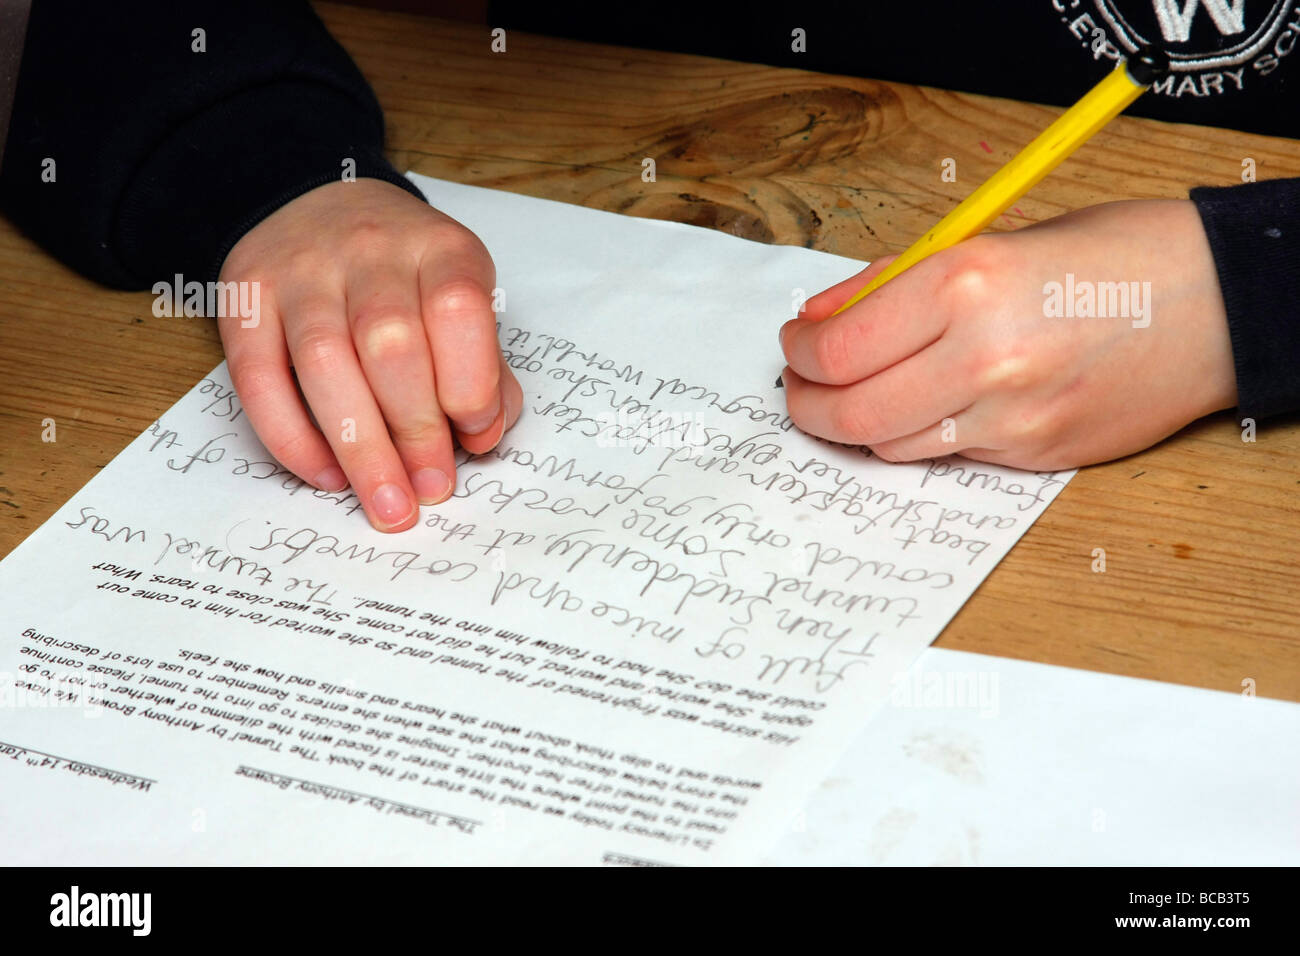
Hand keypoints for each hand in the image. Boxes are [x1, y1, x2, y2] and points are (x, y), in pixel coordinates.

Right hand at [217, 178, 521, 532]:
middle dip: (415, 430)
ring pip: (324, 364)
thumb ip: (482, 364)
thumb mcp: (458, 296)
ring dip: (360, 447)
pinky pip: (258, 379)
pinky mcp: (244, 302)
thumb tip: (488, 434)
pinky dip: (293, 439)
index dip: (472, 383)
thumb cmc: (404, 274)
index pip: (458, 308)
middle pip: (389, 343)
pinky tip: (328, 476)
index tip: (478, 436)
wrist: (313, 205)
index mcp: (437, 247)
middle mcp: (368, 253)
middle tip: (431, 487)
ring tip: (387, 503)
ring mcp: (299, 273)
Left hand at [779, 199, 1237, 470]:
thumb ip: (897, 283)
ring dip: (861, 423)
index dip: (799, 353)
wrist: (1222, 302)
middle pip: (849, 414)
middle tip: (802, 387)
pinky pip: (947, 456)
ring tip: (866, 390)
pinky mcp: (1035, 455)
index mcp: (967, 284)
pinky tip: (934, 402)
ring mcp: (1013, 417)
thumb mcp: (994, 239)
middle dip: (806, 404)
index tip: (795, 345)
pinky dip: (921, 434)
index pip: (838, 348)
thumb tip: (822, 316)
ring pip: (890, 445)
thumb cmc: (1114, 255)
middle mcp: (985, 358)